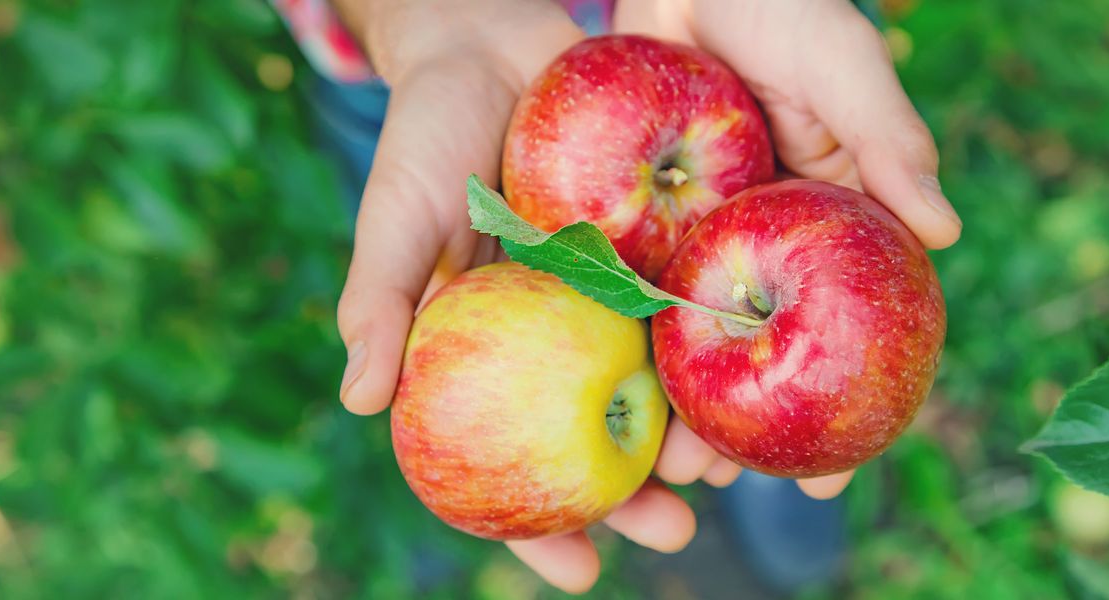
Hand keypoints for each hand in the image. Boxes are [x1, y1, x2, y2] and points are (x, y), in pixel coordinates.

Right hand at [330, 0, 754, 592]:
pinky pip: (682, 303)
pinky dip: (709, 343)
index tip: (579, 572)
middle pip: (595, 438)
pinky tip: (747, 373)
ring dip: (689, 432)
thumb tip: (361, 403)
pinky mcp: (650, 246)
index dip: (537, 522)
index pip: (508, 458)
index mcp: (486, 353)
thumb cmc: (428, 134)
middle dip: (636, 495)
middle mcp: (552, 341)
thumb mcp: (396, 216)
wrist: (494, 42)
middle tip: (677, 530)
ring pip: (651, 383)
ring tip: (725, 467)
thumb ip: (380, 301)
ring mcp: (606, 298)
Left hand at [612, 0, 962, 498]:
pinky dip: (625, 340)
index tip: (835, 478)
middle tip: (720, 482)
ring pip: (692, 339)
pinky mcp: (638, 220)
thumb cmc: (777, 3)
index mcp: (829, 225)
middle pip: (763, 356)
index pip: (848, 333)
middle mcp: (766, 245)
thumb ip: (890, 135)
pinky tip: (608, 388)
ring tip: (661, 462)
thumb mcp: (843, 61)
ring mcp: (699, 238)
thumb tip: (943, 233)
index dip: (846, 410)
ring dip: (678, 404)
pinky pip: (632, 288)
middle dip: (745, 429)